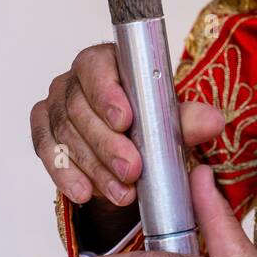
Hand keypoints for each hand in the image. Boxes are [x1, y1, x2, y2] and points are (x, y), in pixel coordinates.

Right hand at [29, 42, 224, 205]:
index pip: (96, 67)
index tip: (125, 120)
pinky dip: (66, 175)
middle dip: (107, 144)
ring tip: (123, 193)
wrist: (130, 152)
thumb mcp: (172, 122)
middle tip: (132, 170)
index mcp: (106, 62)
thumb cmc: (151, 124)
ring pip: (65, 135)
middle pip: (79, 108)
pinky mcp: (44, 133)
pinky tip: (84, 193)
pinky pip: (47, 153)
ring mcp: (55, 107)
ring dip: (94, 167)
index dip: (106, 92)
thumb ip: (187, 120)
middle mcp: (74, 81)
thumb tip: (212, 120)